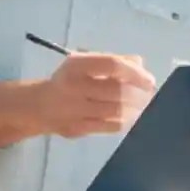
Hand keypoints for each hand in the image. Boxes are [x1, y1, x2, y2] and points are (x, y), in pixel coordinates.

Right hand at [36, 52, 156, 138]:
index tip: (149, 81)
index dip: (135, 73)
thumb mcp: (85, 63)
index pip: (112, 65)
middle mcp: (73, 86)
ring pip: (116, 111)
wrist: (39, 105)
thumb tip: (140, 64)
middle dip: (140, 94)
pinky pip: (110, 126)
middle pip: (117, 91)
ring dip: (135, 109)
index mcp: (75, 65)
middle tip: (150, 96)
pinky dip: (124, 121)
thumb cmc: (68, 80)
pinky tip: (128, 117)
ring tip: (142, 106)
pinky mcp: (77, 129)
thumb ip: (112, 61)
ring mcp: (74, 110)